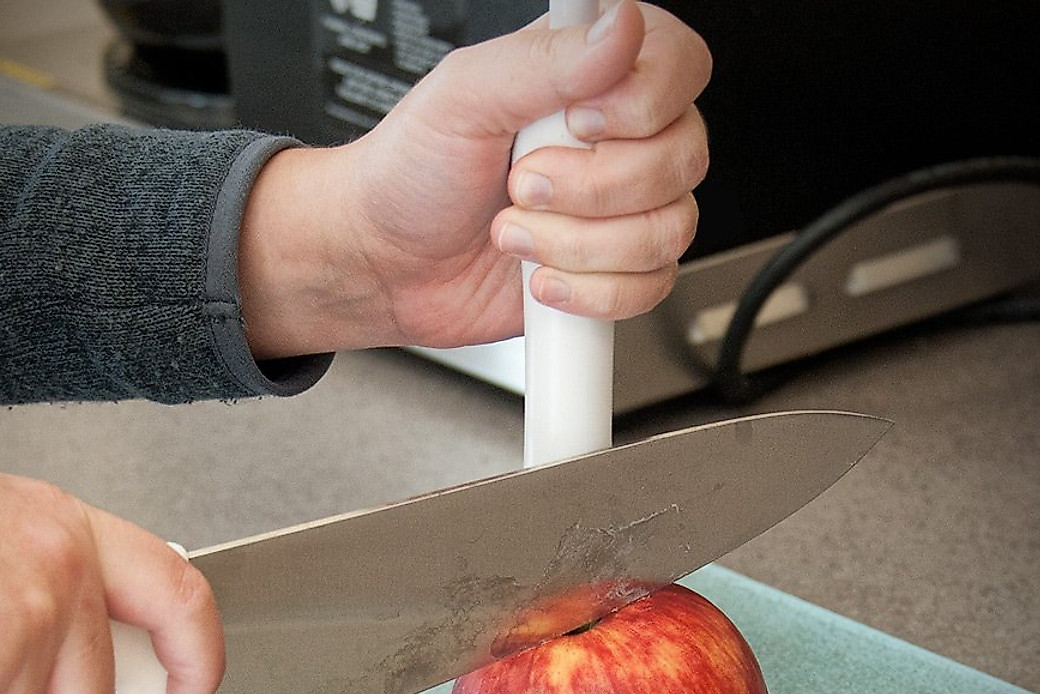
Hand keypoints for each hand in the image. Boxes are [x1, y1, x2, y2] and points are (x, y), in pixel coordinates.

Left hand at [238, 2, 710, 357]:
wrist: (384, 264)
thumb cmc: (409, 175)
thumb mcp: (463, 97)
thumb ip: (545, 60)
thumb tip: (621, 27)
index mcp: (590, 75)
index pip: (681, 66)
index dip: (644, 103)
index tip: (578, 122)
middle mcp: (618, 139)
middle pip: (682, 157)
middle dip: (591, 188)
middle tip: (521, 186)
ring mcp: (618, 211)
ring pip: (665, 230)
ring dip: (579, 245)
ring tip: (514, 233)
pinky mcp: (611, 273)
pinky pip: (648, 287)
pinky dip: (590, 292)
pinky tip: (541, 280)